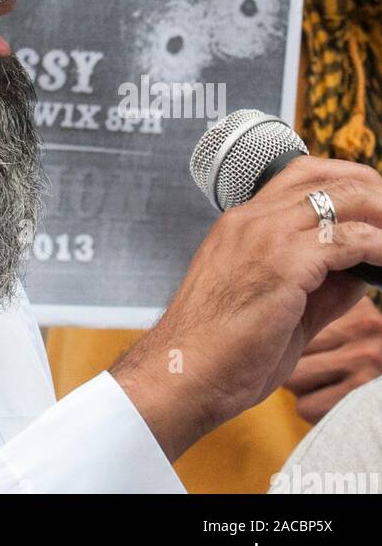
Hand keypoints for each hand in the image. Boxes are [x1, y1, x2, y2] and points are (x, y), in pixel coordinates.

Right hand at [110, 155, 381, 461]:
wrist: (182, 370)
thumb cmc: (219, 350)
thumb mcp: (275, 305)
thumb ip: (320, 284)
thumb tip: (361, 270)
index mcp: (242, 224)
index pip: (300, 175)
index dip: (343, 182)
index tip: (372, 206)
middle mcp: (251, 219)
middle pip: (323, 175)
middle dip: (369, 190)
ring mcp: (265, 236)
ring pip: (340, 199)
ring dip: (379, 216)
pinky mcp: (281, 264)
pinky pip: (346, 240)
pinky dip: (376, 247)